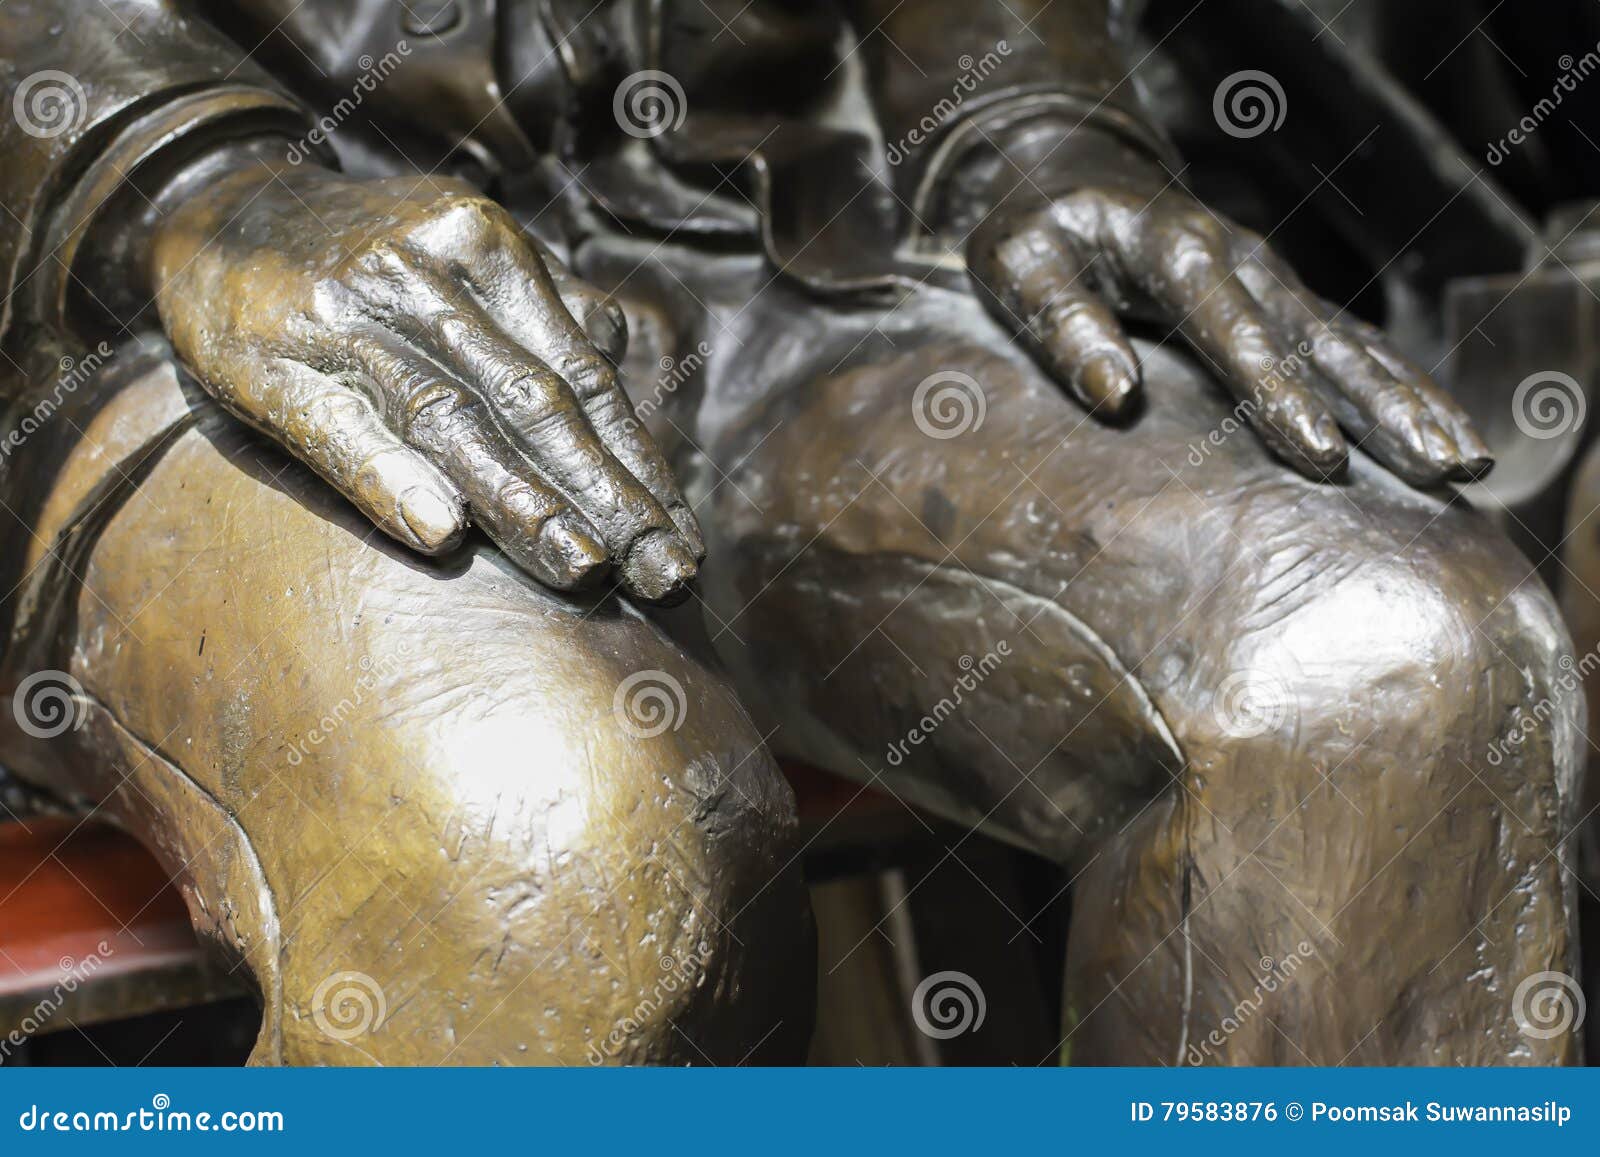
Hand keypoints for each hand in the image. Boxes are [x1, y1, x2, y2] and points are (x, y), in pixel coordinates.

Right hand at [149, 164, 702, 601]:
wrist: (218, 202)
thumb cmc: (368, 248)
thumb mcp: (463, 248)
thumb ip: (541, 300)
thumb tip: (619, 348)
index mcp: (491, 250)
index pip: (583, 376)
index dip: (639, 463)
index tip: (683, 537)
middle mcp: (430, 275)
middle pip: (536, 402)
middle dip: (609, 495)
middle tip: (665, 574)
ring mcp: (349, 314)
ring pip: (454, 418)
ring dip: (524, 500)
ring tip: (585, 569)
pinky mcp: (273, 357)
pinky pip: (339, 426)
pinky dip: (390, 478)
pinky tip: (442, 535)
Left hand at [968, 183, 1490, 484]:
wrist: (1076, 177)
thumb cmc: (1038, 232)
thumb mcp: (1019, 265)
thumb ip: (1063, 323)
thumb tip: (1118, 397)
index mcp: (1176, 253)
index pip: (1236, 332)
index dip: (1280, 396)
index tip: (1321, 457)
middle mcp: (1242, 263)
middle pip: (1321, 341)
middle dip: (1383, 406)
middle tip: (1439, 465)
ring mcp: (1270, 281)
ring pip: (1353, 344)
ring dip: (1411, 401)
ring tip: (1466, 460)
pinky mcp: (1281, 302)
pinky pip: (1351, 346)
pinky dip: (1400, 387)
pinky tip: (1442, 433)